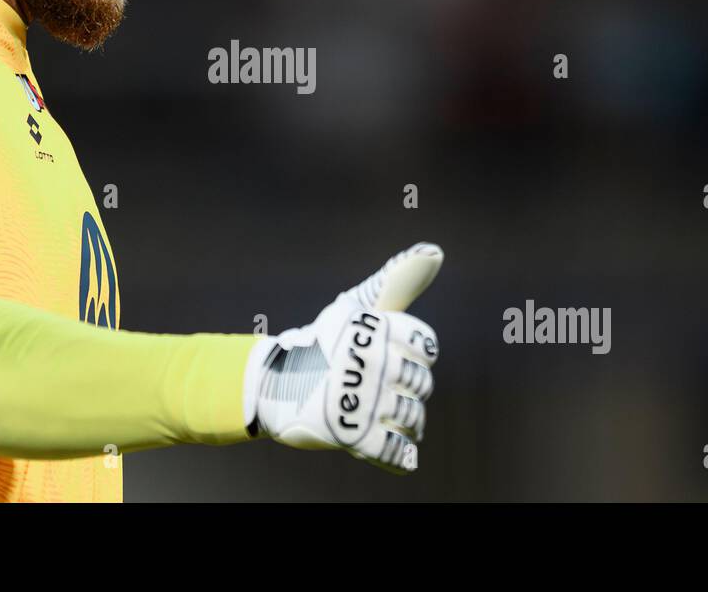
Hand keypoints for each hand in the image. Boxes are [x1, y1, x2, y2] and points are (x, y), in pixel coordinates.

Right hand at [244, 243, 441, 472]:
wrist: (272, 385)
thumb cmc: (323, 342)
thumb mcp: (356, 308)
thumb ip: (396, 280)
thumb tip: (435, 250)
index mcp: (375, 328)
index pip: (425, 347)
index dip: (413, 357)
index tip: (392, 358)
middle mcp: (372, 360)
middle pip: (421, 384)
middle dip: (408, 391)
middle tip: (386, 391)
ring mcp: (363, 399)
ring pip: (413, 417)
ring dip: (406, 423)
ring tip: (386, 417)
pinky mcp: (353, 434)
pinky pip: (394, 451)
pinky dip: (401, 456)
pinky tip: (400, 453)